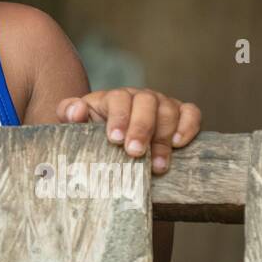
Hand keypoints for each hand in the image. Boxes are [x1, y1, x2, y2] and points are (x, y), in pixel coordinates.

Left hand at [56, 88, 200, 174]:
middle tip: (134, 152)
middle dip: (141, 128)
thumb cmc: (96, 134)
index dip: (119, 117)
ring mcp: (162, 104)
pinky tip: (180, 144)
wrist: (116, 143)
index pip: (118, 99)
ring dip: (163, 137)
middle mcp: (140, 97)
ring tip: (157, 165)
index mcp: (114, 98)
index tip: (115, 139)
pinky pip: (191, 112)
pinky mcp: (181, 113)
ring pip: (169, 110)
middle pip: (146, 102)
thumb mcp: (78, 125)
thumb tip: (76, 110)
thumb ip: (70, 114)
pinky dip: (189, 125)